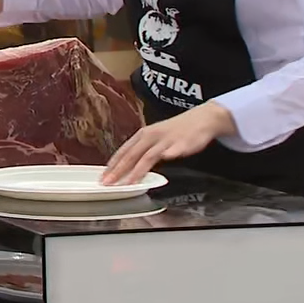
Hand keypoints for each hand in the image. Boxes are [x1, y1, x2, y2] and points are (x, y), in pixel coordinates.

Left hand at [101, 102, 235, 185]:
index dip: (112, 166)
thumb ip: (141, 151)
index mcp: (142, 135)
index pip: (123, 152)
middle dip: (119, 171)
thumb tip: (124, 167)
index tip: (103, 178)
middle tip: (109, 183)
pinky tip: (167, 157)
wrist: (201, 119)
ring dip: (138, 170)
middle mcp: (151, 136)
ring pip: (150, 155)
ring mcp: (167, 139)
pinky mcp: (183, 142)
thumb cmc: (175, 131)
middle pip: (132, 155)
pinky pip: (176, 148)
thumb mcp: (153, 138)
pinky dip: (171, 153)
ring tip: (130, 182)